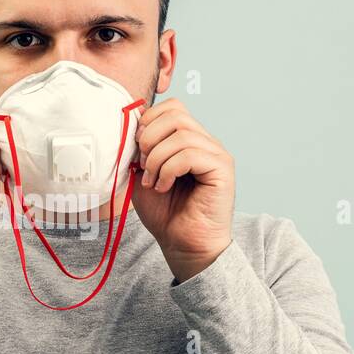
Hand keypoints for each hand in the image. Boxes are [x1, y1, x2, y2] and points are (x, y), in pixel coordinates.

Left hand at [130, 98, 234, 281]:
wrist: (182, 245)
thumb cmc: (165, 213)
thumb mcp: (142, 175)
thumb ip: (138, 150)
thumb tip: (131, 124)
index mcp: (189, 140)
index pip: (172, 107)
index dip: (149, 121)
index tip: (136, 150)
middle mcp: (206, 143)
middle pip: (176, 114)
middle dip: (150, 138)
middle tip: (142, 165)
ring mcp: (216, 155)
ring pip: (181, 135)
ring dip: (157, 159)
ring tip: (152, 182)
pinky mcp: (222, 170)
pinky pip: (190, 154)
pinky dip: (169, 170)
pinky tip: (163, 187)